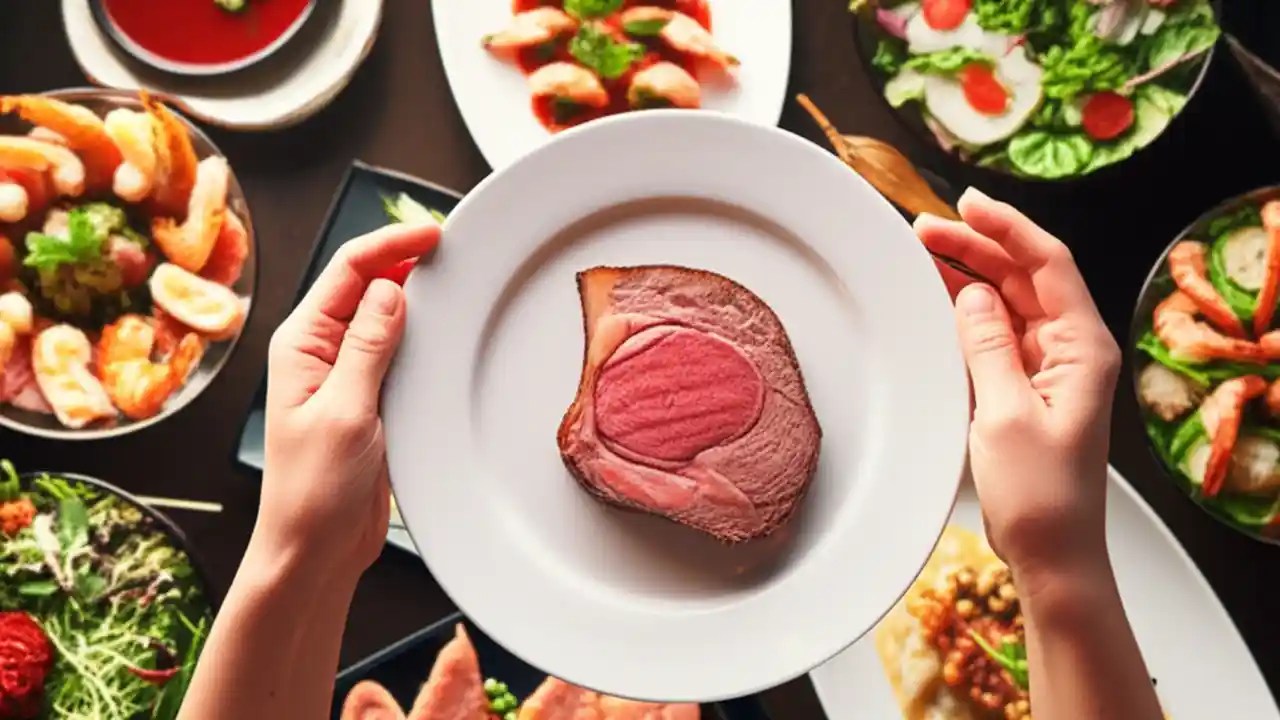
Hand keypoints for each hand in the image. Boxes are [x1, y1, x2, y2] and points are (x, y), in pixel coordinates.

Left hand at [257, 222, 439, 579]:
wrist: (314, 549)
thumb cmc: (312, 491)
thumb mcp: (345, 412)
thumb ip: (367, 347)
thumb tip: (391, 289)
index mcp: (301, 343)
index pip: (347, 271)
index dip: (391, 243)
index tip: (433, 232)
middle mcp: (320, 351)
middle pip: (365, 283)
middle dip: (405, 258)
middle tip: (452, 247)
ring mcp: (345, 373)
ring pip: (383, 315)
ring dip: (415, 296)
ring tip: (452, 280)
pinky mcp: (368, 398)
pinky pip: (395, 351)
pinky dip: (420, 334)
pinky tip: (443, 332)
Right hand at [915, 188, 1120, 580]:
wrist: (1052, 553)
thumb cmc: (1040, 493)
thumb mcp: (1006, 412)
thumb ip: (988, 346)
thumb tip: (974, 293)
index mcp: (1082, 347)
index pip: (1049, 264)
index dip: (1008, 227)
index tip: (966, 202)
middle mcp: (1070, 349)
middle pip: (1025, 277)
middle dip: (977, 246)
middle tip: (923, 228)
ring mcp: (1047, 367)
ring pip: (1008, 302)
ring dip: (969, 275)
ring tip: (923, 251)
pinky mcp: (1024, 387)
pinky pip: (995, 334)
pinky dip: (966, 312)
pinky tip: (937, 298)